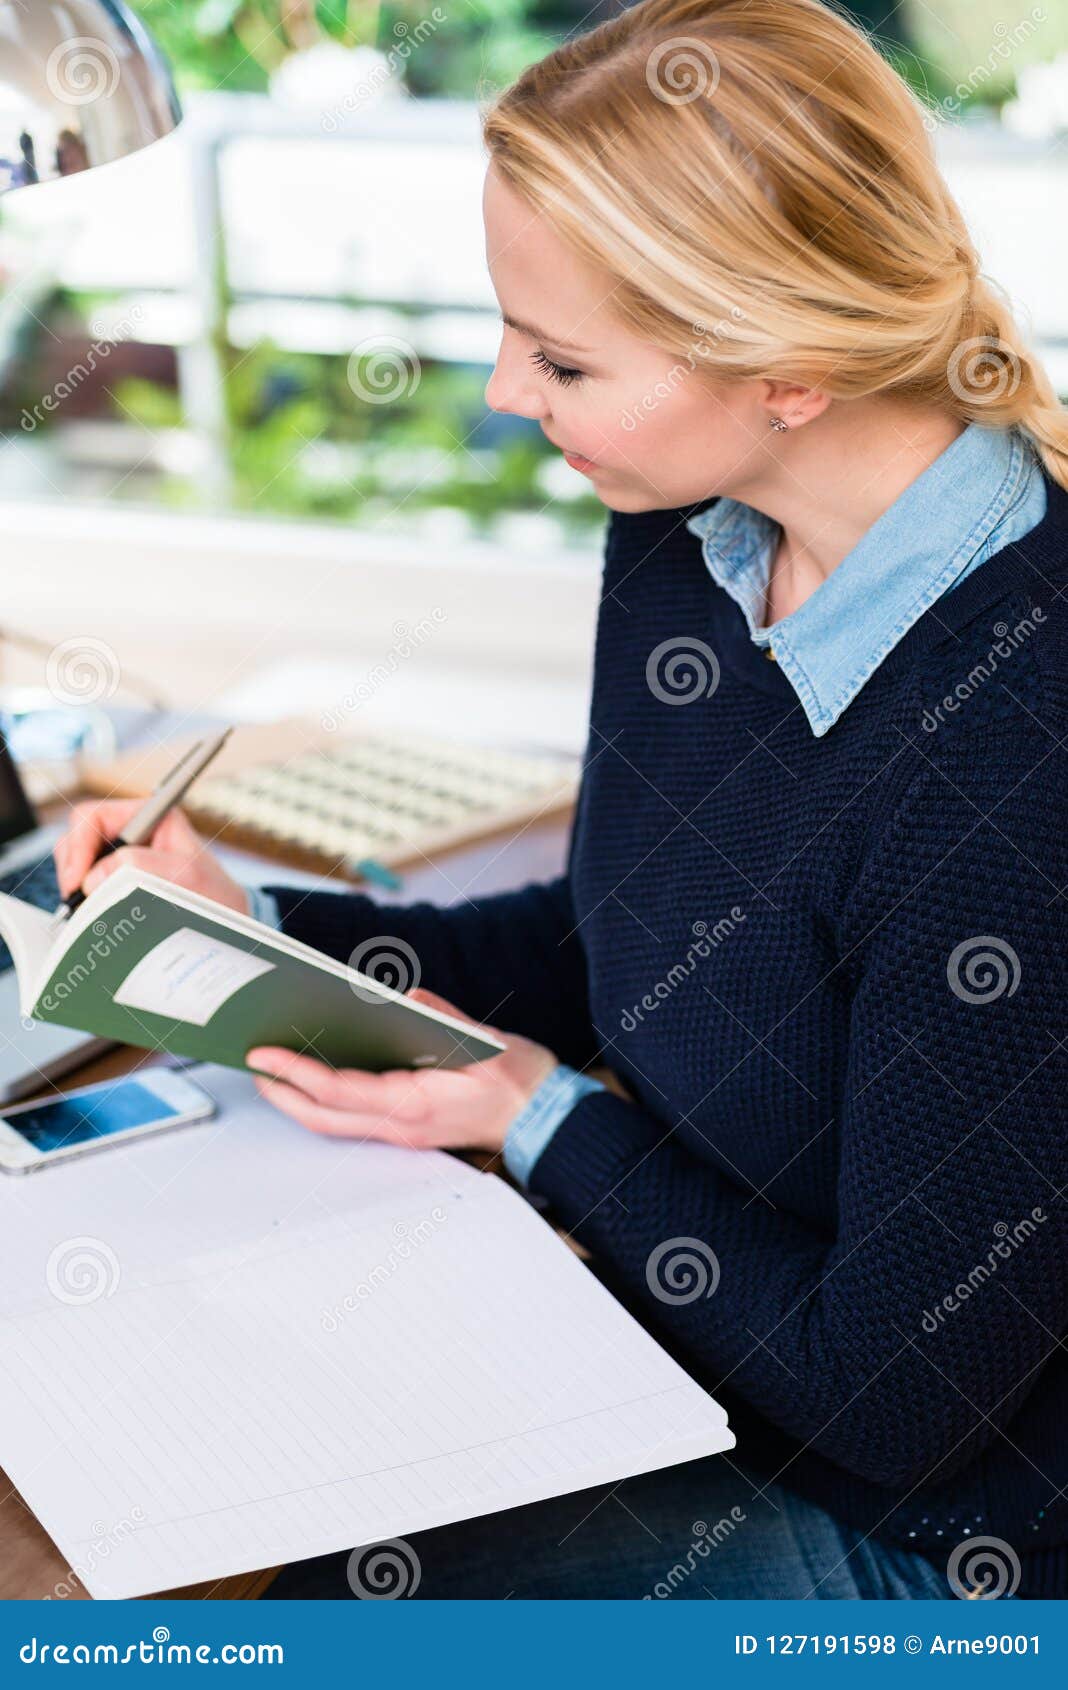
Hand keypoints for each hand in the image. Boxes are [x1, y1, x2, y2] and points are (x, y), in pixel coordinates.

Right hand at [54, 798, 251, 916]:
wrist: (228, 919)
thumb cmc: (215, 894)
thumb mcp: (185, 877)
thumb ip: (140, 868)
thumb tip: (94, 877)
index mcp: (151, 815)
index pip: (94, 816)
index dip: (79, 846)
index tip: (79, 880)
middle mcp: (134, 829)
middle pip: (79, 836)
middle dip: (74, 866)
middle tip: (77, 898)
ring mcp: (125, 851)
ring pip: (78, 858)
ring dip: (77, 882)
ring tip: (88, 907)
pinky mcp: (120, 874)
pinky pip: (86, 878)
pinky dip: (83, 894)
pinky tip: (93, 910)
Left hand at [247, 987, 558, 1155]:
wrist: (545, 1119)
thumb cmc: (519, 1081)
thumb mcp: (486, 1040)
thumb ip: (445, 1018)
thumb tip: (409, 998)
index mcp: (416, 1104)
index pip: (342, 1092)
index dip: (299, 1074)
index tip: (267, 1056)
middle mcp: (403, 1125)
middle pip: (325, 1117)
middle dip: (284, 1093)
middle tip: (252, 1065)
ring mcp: (404, 1132)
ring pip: (335, 1124)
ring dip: (299, 1102)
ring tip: (271, 1074)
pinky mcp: (409, 1128)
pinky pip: (353, 1121)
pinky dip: (325, 1104)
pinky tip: (315, 1082)